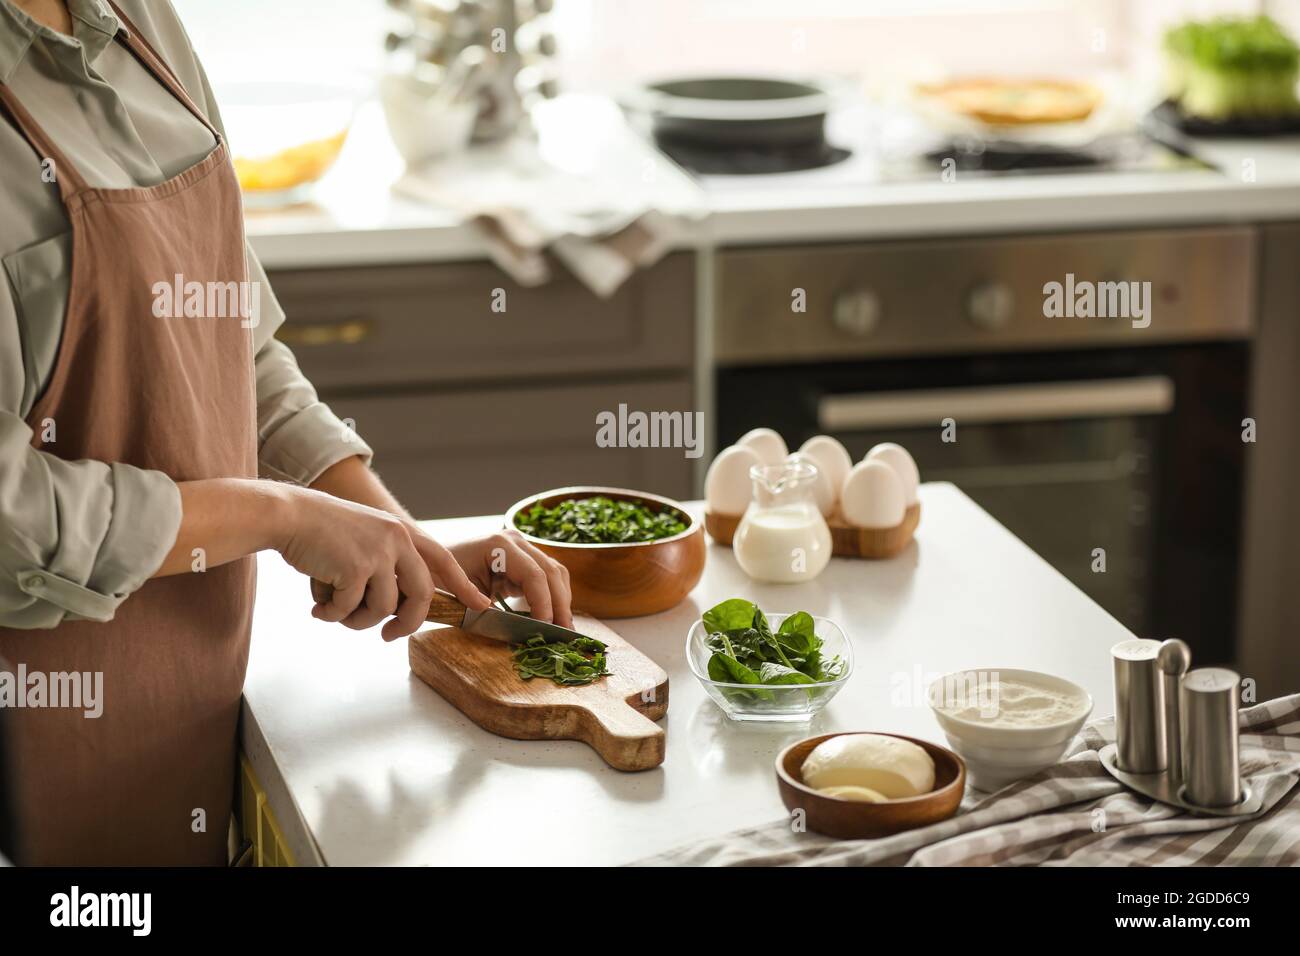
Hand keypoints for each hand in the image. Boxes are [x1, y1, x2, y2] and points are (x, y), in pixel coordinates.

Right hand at [275, 487, 488, 639]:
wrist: (291, 515)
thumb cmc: (323, 532)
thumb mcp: (367, 538)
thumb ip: (387, 565)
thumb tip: (396, 610)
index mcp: (403, 533)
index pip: (443, 561)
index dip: (462, 585)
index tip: (480, 604)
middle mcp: (397, 540)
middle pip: (421, 596)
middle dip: (407, 624)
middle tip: (389, 637)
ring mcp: (378, 553)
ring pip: (382, 610)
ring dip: (356, 620)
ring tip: (334, 611)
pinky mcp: (355, 568)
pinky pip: (349, 610)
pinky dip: (332, 614)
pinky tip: (317, 606)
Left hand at [442, 529, 572, 628]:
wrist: (429, 559)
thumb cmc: (438, 574)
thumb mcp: (458, 592)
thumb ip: (488, 608)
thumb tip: (519, 630)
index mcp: (498, 545)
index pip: (534, 574)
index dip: (544, 603)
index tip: (545, 627)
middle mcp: (515, 541)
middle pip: (551, 571)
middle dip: (560, 604)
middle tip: (563, 633)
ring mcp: (521, 547)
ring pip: (555, 572)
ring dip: (562, 600)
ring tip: (564, 628)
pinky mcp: (523, 558)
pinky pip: (547, 575)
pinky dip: (554, 595)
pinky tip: (554, 616)